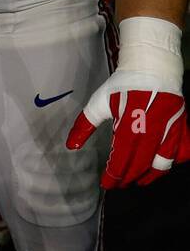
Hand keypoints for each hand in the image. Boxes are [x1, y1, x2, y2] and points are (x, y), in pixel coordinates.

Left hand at [68, 70, 189, 187]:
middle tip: (119, 184)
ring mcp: (171, 128)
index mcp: (130, 124)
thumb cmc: (122, 85)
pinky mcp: (183, 125)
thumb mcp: (99, 102)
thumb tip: (71, 146)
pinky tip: (162, 164)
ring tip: (139, 181)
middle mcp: (153, 129)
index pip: (121, 158)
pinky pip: (184, 150)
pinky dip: (174, 160)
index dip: (113, 174)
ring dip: (151, 174)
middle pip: (142, 163)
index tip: (106, 184)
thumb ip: (85, 125)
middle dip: (129, 177)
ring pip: (165, 162)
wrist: (152, 66)